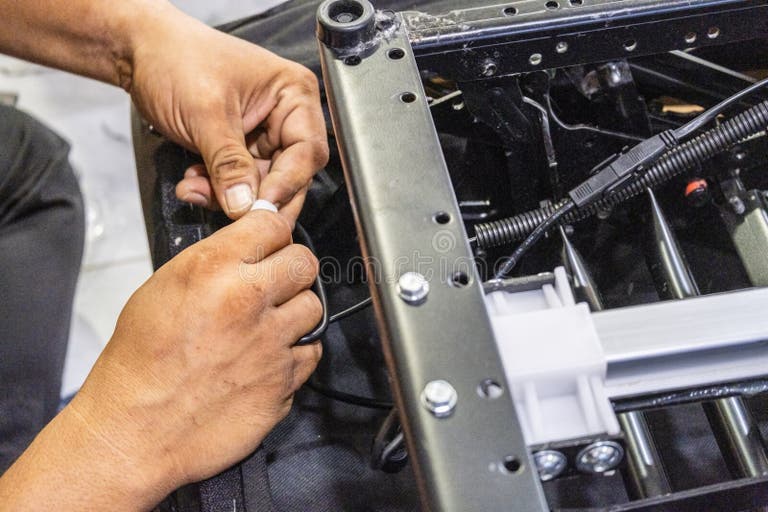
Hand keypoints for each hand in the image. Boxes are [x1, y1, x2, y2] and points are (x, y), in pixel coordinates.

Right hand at [68, 211, 320, 505]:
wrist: (136, 430)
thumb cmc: (138, 361)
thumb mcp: (162, 289)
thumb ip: (213, 262)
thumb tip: (247, 249)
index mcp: (213, 268)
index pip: (272, 225)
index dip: (271, 235)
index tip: (267, 246)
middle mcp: (248, 299)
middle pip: (304, 262)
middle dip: (291, 270)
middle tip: (274, 285)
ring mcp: (271, 342)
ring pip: (313, 308)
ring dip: (295, 313)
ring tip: (268, 326)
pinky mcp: (283, 380)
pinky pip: (310, 353)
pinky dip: (295, 354)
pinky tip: (269, 359)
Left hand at [129, 9, 328, 221]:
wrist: (141, 51)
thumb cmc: (178, 60)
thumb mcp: (206, 114)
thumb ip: (229, 163)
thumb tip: (244, 206)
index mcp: (293, 94)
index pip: (306, 151)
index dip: (287, 182)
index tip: (261, 206)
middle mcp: (286, 116)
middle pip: (289, 173)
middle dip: (254, 194)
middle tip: (232, 214)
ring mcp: (263, 134)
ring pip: (260, 184)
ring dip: (228, 195)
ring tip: (194, 189)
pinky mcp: (241, 149)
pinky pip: (238, 182)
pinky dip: (215, 189)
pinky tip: (192, 183)